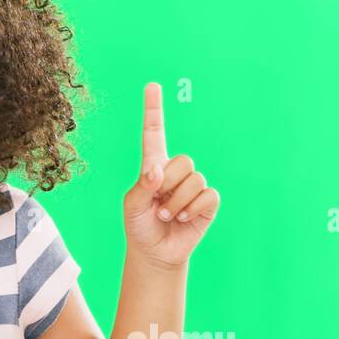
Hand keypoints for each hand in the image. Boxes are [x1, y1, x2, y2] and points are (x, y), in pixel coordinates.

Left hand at [122, 82, 220, 269]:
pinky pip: (207, 195)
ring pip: (194, 179)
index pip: (154, 133)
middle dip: (168, 186)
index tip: (152, 86)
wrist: (156, 253)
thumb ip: (142, 186)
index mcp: (152, 165)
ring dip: (177, 203)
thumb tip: (157, 171)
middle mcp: (175, 171)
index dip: (153, 110)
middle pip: (182, 160)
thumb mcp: (131, 206)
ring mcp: (193, 185)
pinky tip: (183, 219)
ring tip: (167, 215)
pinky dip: (192, 210)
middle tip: (158, 205)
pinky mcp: (208, 201)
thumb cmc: (140, 226)